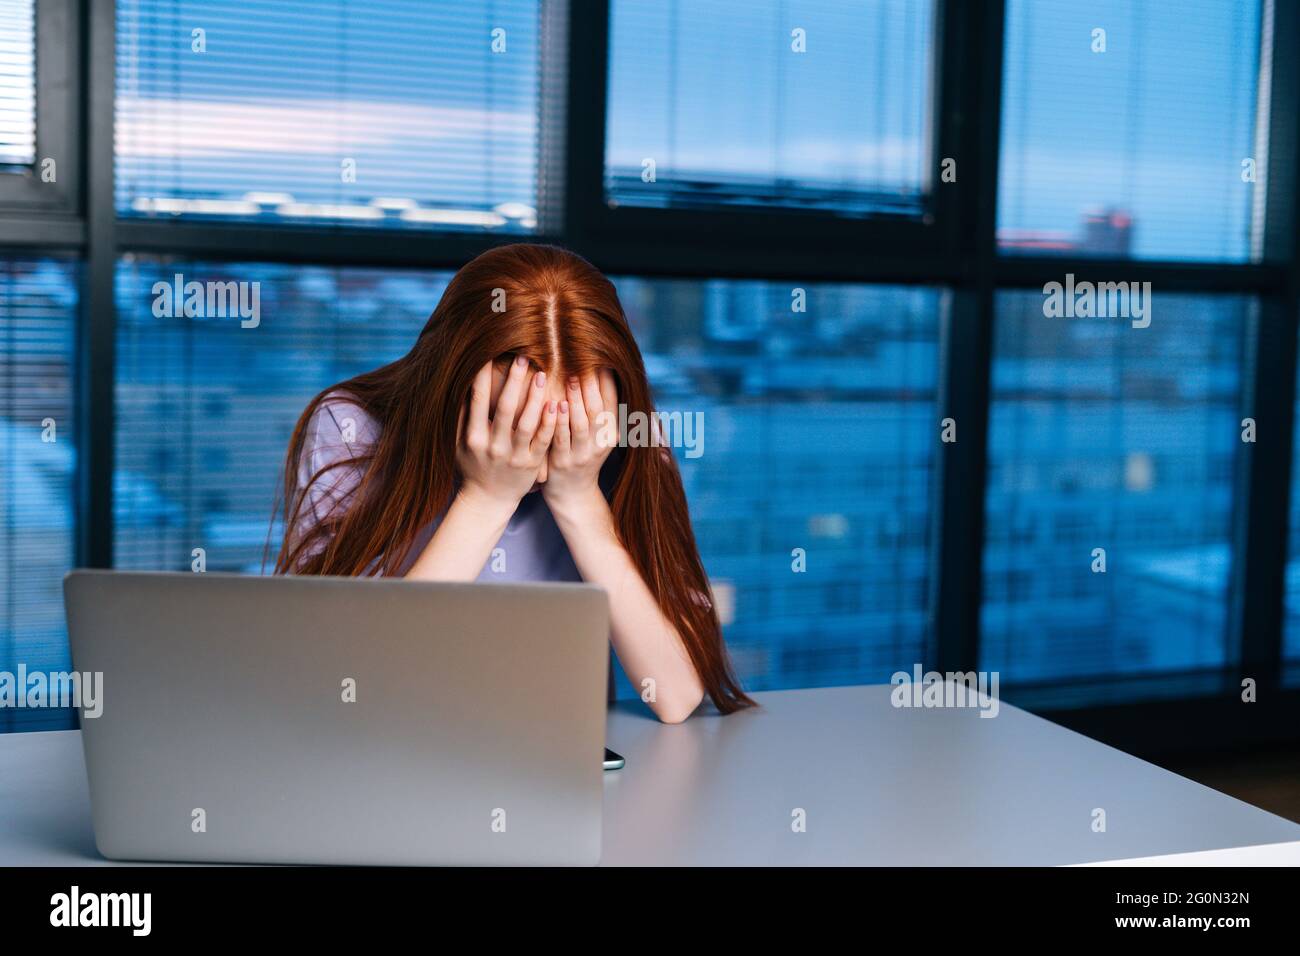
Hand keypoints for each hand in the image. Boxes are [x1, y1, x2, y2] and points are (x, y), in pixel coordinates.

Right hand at [457, 356, 556, 511]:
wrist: (489, 499)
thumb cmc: (473, 465)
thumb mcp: (459, 444)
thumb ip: (461, 417)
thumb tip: (460, 384)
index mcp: (474, 438)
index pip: (478, 402)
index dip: (484, 377)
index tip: (490, 354)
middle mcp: (493, 447)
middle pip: (505, 409)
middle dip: (514, 382)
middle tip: (523, 358)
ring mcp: (514, 456)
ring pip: (527, 423)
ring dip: (534, 398)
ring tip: (542, 375)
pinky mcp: (532, 463)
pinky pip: (543, 440)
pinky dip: (550, 422)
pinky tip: (557, 403)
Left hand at [543, 369, 617, 517]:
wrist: (572, 493)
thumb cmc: (582, 454)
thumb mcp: (596, 434)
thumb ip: (597, 408)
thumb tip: (598, 370)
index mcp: (610, 434)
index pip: (612, 403)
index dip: (607, 381)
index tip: (600, 359)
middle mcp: (600, 444)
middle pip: (598, 410)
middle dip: (591, 385)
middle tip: (583, 362)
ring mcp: (582, 454)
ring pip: (582, 424)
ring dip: (577, 400)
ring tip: (571, 378)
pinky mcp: (563, 462)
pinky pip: (561, 439)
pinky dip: (559, 421)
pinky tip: (554, 404)